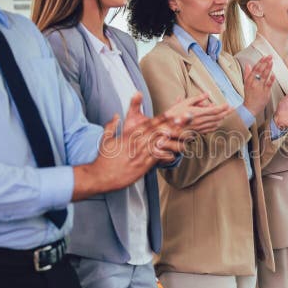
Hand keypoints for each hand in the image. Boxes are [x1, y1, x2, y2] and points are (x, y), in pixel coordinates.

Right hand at [72, 93, 191, 199]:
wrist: (100, 175)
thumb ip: (111, 126)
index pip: (149, 125)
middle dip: (174, 124)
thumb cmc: (103, 159)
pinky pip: (156, 159)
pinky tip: (175, 154)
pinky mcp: (141, 166)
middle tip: (187, 117)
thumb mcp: (105, 140)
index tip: (173, 112)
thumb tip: (115, 116)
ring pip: (160, 144)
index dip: (162, 118)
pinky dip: (165, 156)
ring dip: (174, 138)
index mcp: (129, 135)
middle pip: (159, 131)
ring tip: (186, 134)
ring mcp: (140, 154)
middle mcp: (136, 143)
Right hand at [164, 93, 232, 134]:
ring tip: (227, 114)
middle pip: (217, 117)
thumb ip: (198, 98)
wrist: (167, 129)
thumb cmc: (174, 114)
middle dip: (226, 113)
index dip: (223, 108)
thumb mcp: (185, 102)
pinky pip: (209, 129)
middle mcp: (200, 121)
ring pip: (215, 123)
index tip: (228, 104)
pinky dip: (216, 125)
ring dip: (222, 118)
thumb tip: (208, 93)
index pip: (214, 110)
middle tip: (232, 109)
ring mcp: (199, 128)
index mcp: (198, 113)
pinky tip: (217, 123)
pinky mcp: (197, 132)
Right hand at [242, 56, 274, 115]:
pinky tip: (273, 74)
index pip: (255, 69)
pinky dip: (271, 79)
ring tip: (272, 62)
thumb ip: (247, 74)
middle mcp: (254, 83)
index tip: (264, 57)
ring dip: (268, 68)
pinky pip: (268, 84)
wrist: (250, 108)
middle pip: (259, 70)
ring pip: (264, 76)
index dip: (260, 62)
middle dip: (265, 62)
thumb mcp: (246, 84)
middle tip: (270, 57)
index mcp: (249, 80)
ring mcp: (259, 88)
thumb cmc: (249, 96)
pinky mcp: (265, 93)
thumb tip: (248, 65)